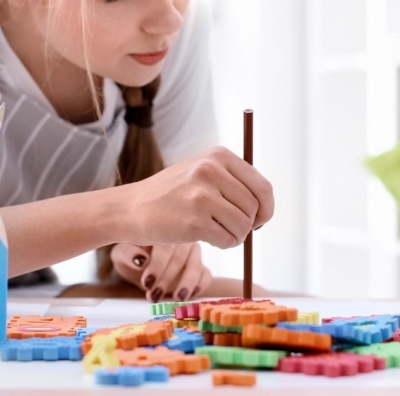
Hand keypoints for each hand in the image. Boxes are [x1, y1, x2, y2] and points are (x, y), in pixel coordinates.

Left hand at [111, 242, 212, 302]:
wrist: (137, 263)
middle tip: (154, 296)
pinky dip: (199, 286)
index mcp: (163, 229)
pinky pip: (206, 275)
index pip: (166, 246)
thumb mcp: (122, 254)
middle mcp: (182, 238)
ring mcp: (193, 252)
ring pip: (196, 266)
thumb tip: (141, 260)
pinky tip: (188, 296)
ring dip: (185, 284)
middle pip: (181, 257)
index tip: (147, 282)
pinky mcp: (200, 267)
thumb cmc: (131, 254)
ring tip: (175, 298)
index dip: (158, 265)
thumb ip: (128, 254)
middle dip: (167, 279)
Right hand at [125, 146, 273, 248]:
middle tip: (231, 228)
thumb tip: (266, 207)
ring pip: (243, 226)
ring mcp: (202, 195)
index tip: (259, 219)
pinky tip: (206, 237)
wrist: (132, 207)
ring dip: (235, 236)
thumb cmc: (172, 194)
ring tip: (216, 231)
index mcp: (219, 156)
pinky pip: (227, 240)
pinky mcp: (194, 221)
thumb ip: (234, 182)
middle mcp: (211, 170)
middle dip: (248, 225)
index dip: (266, 208)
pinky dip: (223, 244)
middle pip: (254, 208)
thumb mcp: (202, 172)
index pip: (262, 187)